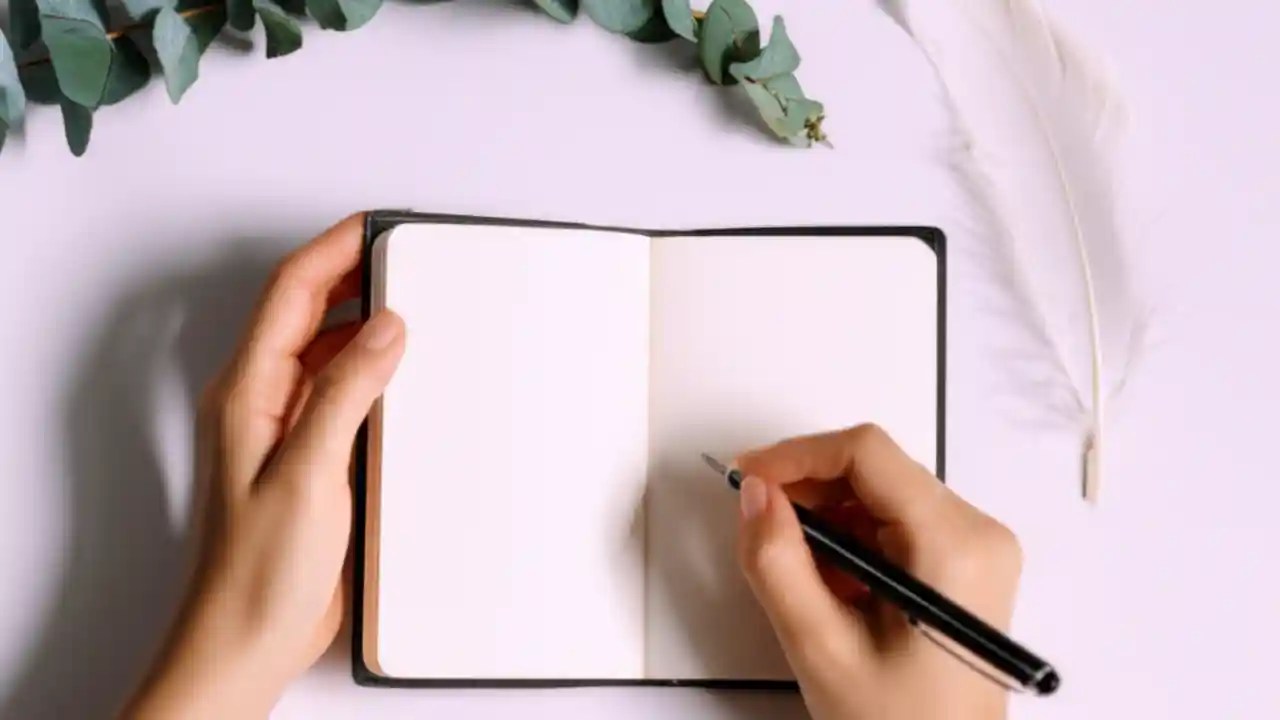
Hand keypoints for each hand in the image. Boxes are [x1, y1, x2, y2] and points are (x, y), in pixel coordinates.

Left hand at [123, 215, 405, 718]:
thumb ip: (344, 393)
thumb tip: (385, 328)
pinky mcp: (310, 454)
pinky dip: (374, 369)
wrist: (250, 636)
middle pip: (306, 310)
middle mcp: (262, 398)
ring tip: (414, 300)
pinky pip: (341, 389)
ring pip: (326, 348)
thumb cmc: (260, 570)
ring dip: (366, 320)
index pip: (291, 293)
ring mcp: (285, 426)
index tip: (378, 225)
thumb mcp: (309, 472)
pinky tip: (405, 375)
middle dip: (353, 273)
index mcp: (248, 390)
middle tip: (404, 253)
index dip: (333, 249)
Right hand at [736, 425, 1021, 719]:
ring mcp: (976, 548)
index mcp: (954, 546)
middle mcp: (978, 534)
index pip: (867, 453)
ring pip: (879, 495)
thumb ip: (778, 563)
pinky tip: (831, 590)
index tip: (748, 478)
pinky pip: (894, 524)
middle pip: (874, 470)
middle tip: (760, 528)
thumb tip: (755, 494)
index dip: (797, 456)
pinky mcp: (963, 564)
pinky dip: (850, 543)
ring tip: (801, 579)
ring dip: (827, 521)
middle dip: (809, 492)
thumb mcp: (822, 649)